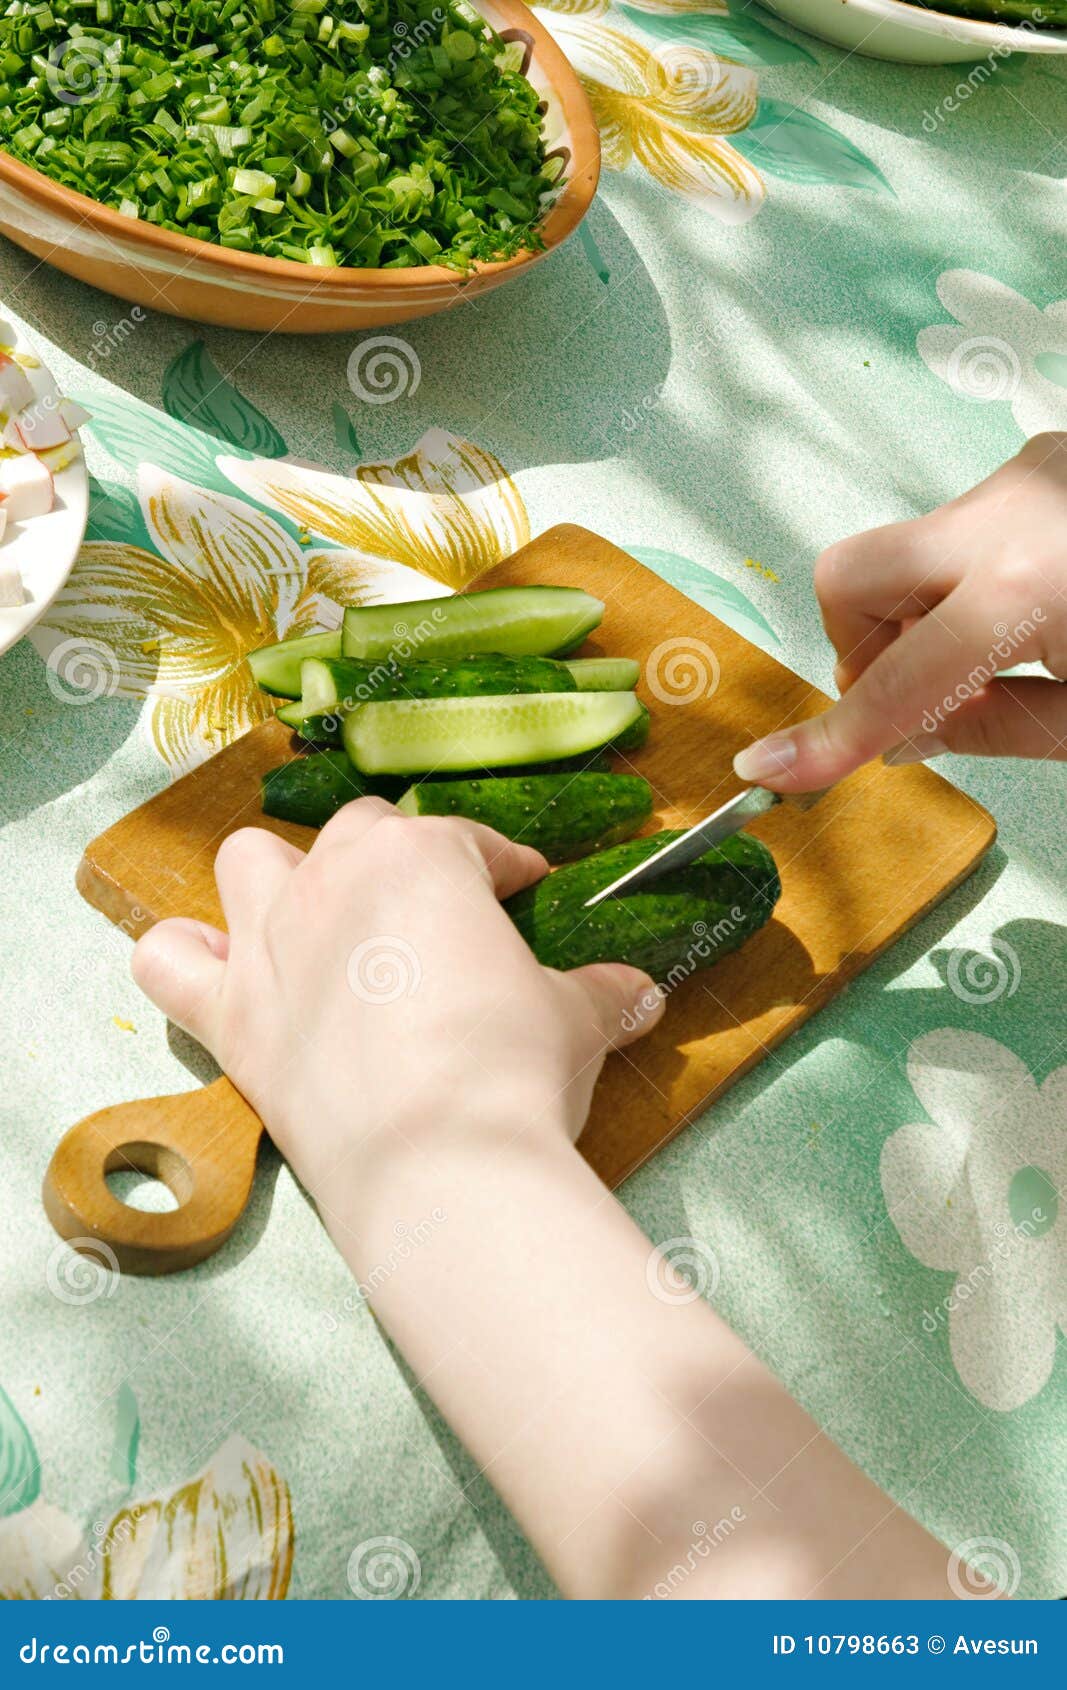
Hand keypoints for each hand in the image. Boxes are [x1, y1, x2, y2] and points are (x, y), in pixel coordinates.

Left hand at [130, 800, 660, 1204]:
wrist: (445, 1164)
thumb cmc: (514, 1070)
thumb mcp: (578, 1020)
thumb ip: (599, 993)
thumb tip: (637, 994)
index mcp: (421, 859)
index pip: (468, 840)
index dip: (502, 866)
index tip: (522, 889)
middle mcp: (333, 880)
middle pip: (355, 834)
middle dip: (393, 861)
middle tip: (432, 916)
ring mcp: (270, 944)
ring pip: (250, 863)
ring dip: (280, 881)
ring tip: (320, 923)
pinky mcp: (231, 1018)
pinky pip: (169, 960)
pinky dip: (187, 959)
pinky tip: (218, 972)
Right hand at [734, 432, 1066, 791]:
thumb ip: (992, 728)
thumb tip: (904, 739)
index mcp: (1027, 585)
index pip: (895, 682)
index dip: (830, 739)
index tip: (771, 768)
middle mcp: (1010, 512)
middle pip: (850, 576)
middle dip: (858, 645)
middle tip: (916, 693)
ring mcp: (1024, 476)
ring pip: (906, 554)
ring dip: (920, 616)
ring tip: (997, 658)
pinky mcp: (1040, 466)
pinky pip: (958, 531)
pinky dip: (963, 584)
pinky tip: (1026, 613)